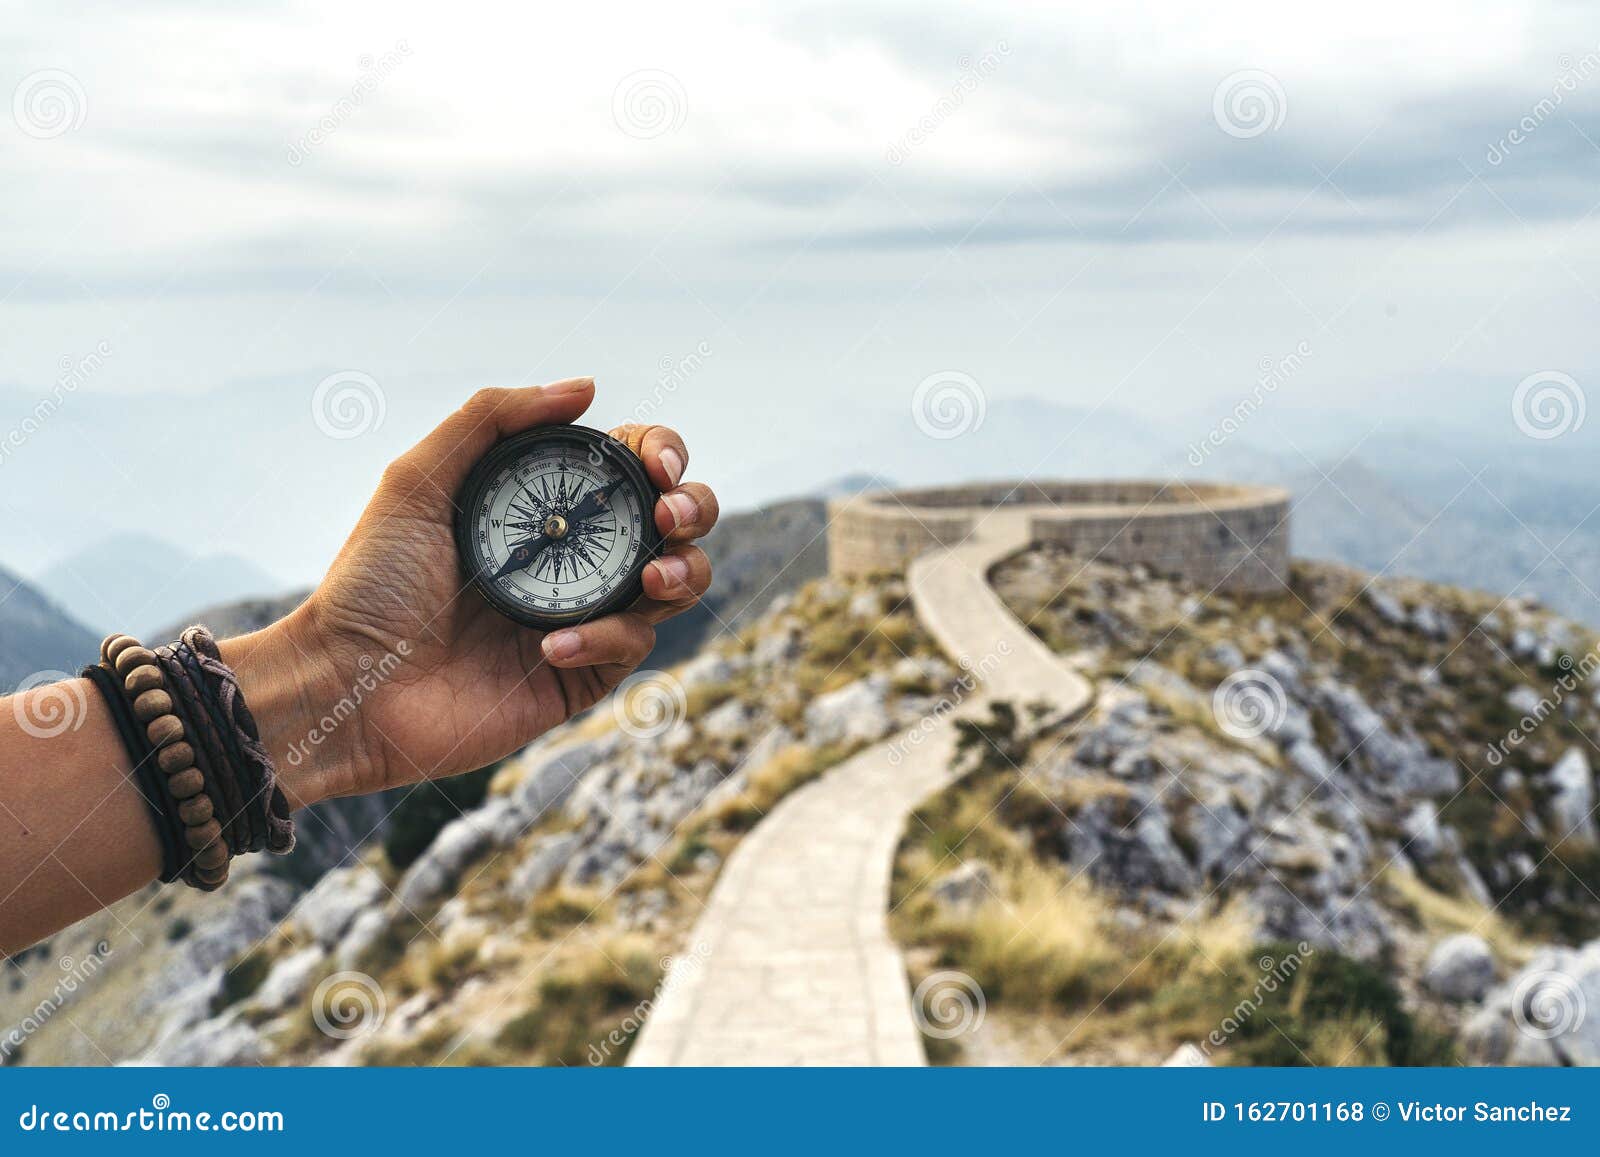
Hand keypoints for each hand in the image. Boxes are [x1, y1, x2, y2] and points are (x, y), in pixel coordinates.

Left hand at [220, 379, 718, 806]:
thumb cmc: (371, 582)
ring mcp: (583, 618)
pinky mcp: (581, 678)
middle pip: (674, 524)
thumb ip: (493, 418)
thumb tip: (587, 386)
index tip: (658, 466)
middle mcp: (572, 559)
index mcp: (544, 508)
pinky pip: (630, 650)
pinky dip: (606, 639)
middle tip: (671, 517)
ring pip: (674, 587)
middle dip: (695, 510)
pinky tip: (554, 646)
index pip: (629, 467)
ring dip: (682, 574)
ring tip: (652, 579)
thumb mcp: (419, 479)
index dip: (662, 455)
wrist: (347, 686)